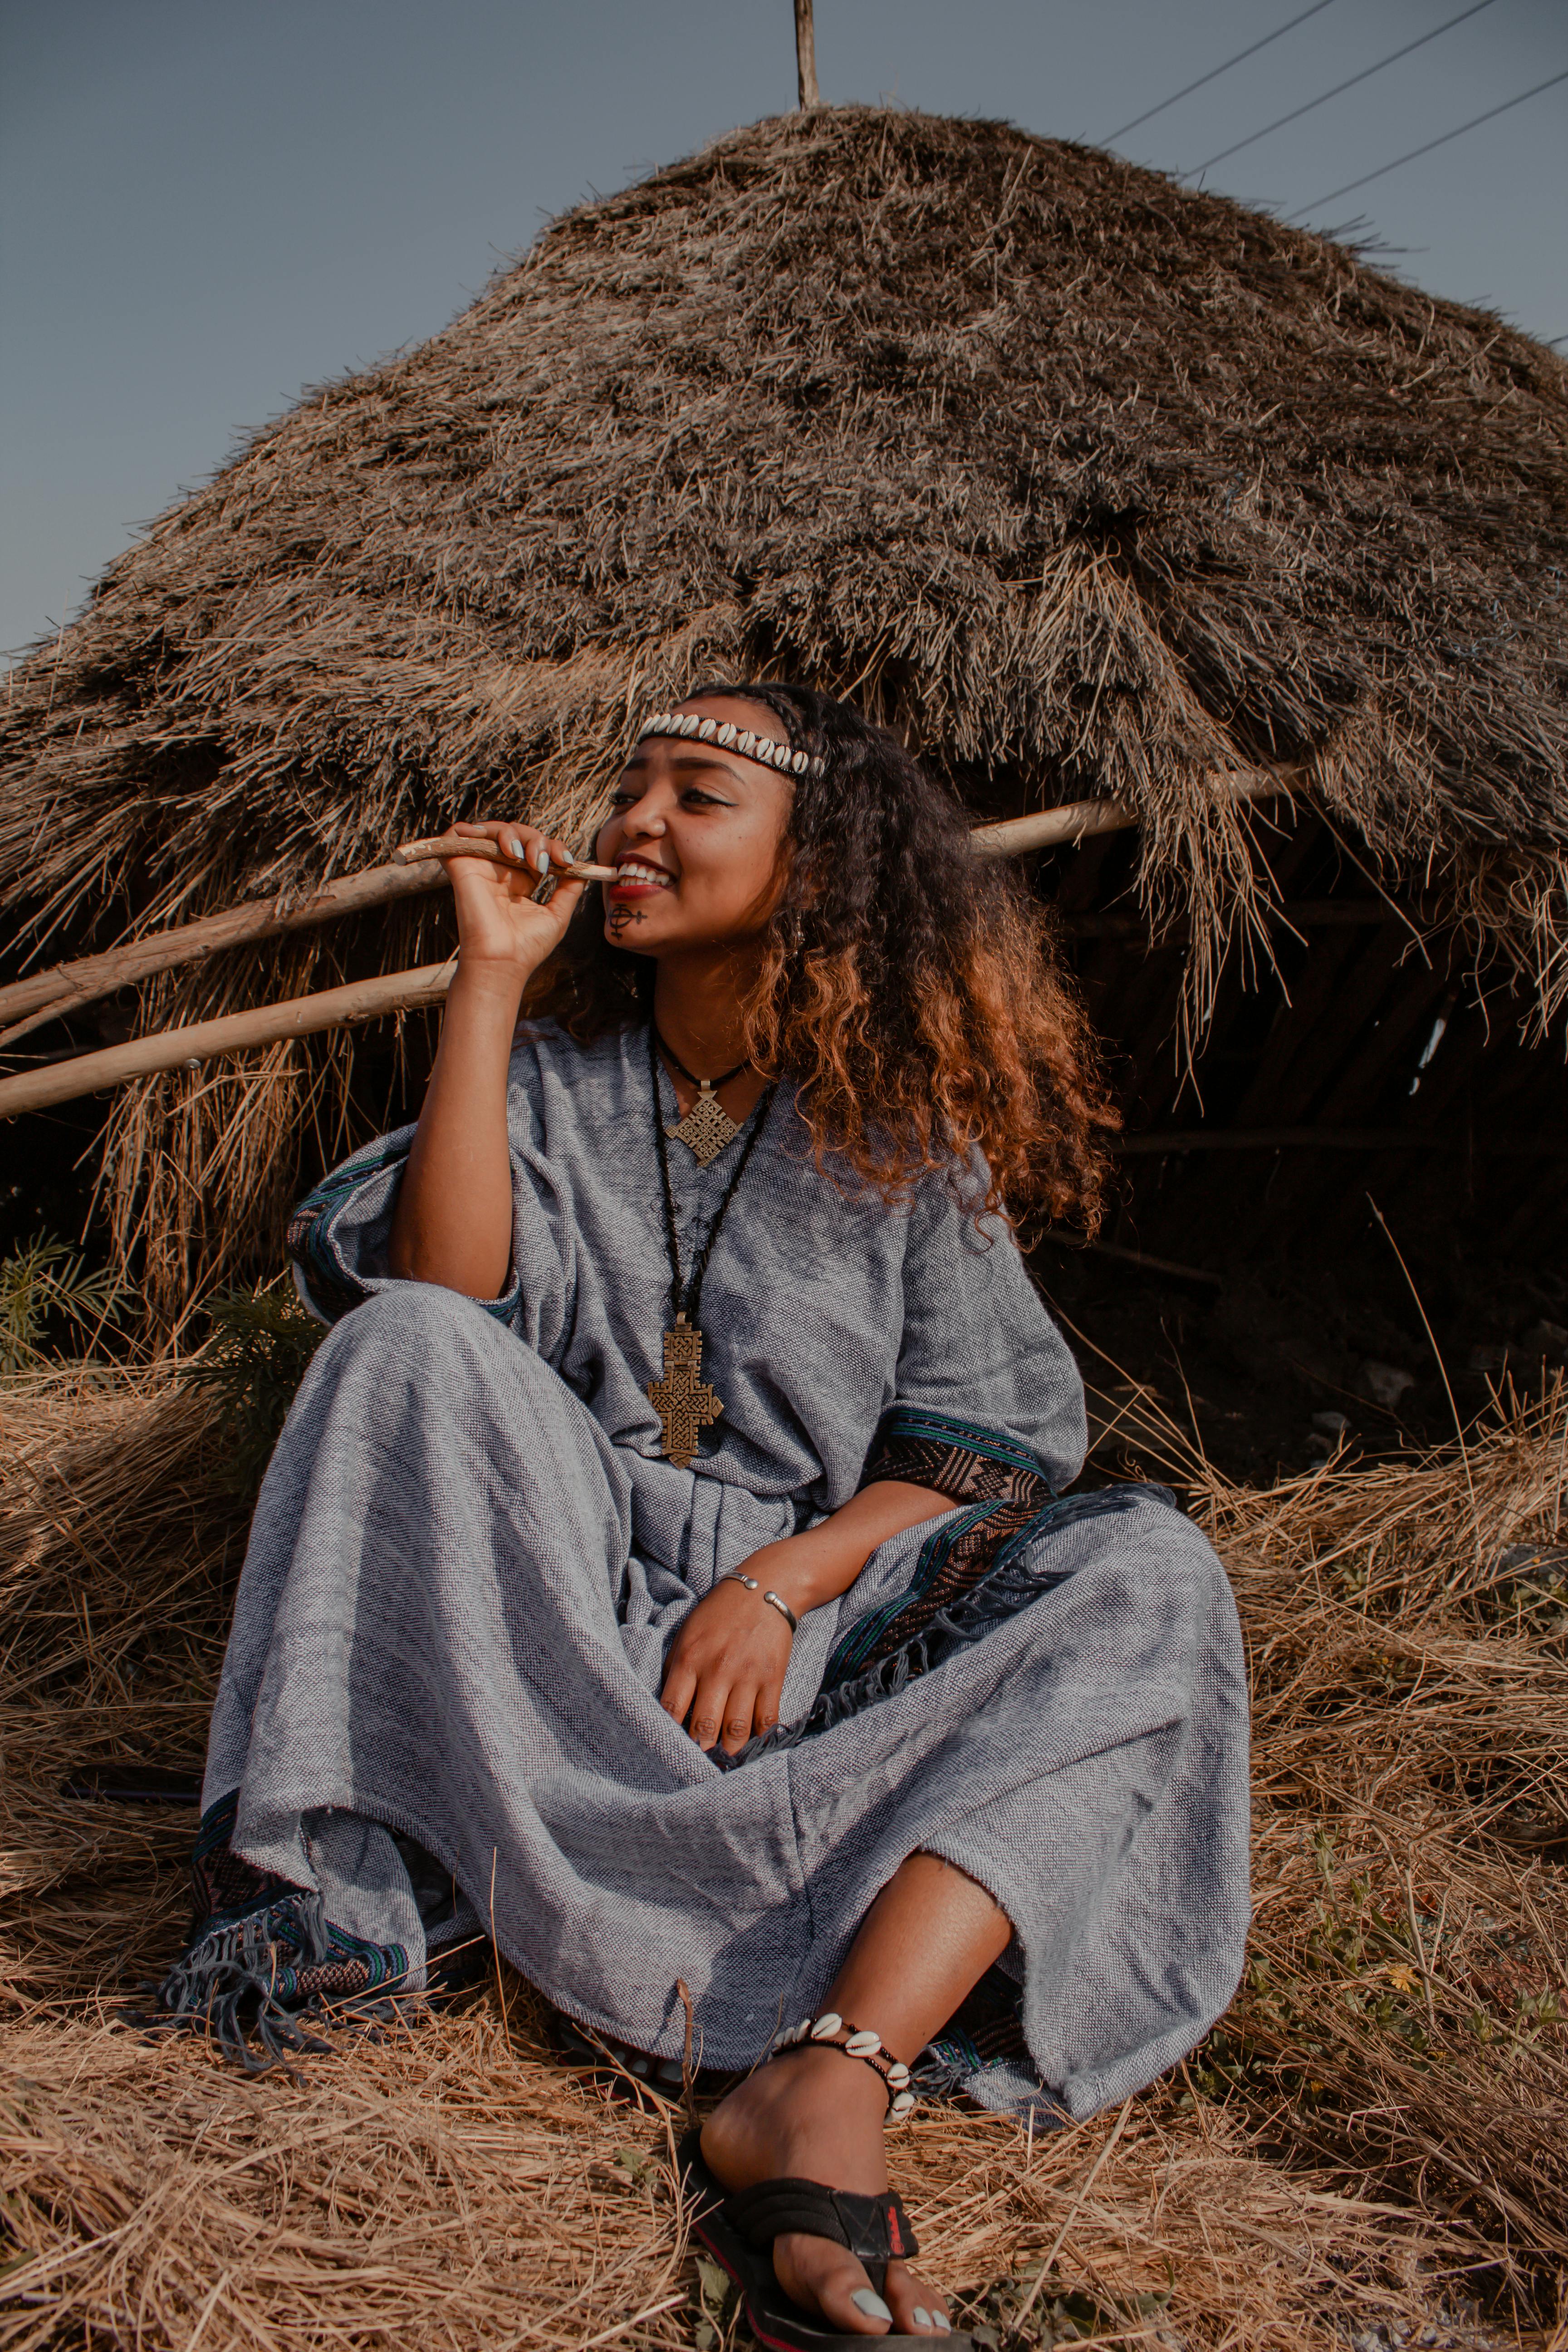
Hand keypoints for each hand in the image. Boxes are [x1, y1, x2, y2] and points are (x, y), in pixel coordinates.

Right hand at [442, 819, 585, 979]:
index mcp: (520, 882)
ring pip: (491, 830)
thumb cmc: (527, 946)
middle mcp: (499, 872)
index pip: (535, 848)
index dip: (552, 847)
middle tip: (542, 861)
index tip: (566, 860)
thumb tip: (580, 869)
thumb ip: (569, 889)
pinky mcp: (461, 867)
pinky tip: (486, 838)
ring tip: (520, 854)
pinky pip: (454, 834)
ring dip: (510, 832)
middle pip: (516, 834)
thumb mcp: (557, 915)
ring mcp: (479, 868)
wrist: (503, 962)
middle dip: (535, 839)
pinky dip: (466, 828)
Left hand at [660, 1571, 795, 1756]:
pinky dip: (759, 1735)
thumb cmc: (719, 1613)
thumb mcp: (687, 1634)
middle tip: (699, 1755)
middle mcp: (717, 1670)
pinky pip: (766, 1718)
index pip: (672, 1708)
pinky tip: (752, 1739)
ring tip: (725, 1753)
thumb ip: (676, 1668)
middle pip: (704, 1725)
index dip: (669, 1733)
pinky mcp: (773, 1678)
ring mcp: (747, 1676)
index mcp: (690, 1659)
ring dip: (729, 1748)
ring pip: (736, 1729)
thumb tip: (670, 1706)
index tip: (669, 1744)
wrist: (764, 1590)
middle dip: (699, 1747)